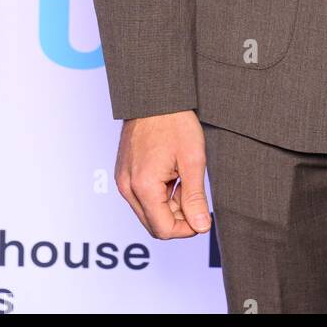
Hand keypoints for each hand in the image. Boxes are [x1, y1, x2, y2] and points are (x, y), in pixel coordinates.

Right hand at [115, 110, 211, 238]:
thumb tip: (201, 227)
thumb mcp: (193, 159)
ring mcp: (123, 180)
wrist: (154, 96)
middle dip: (178, 217)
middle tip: (195, 194)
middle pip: (154, 224)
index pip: (164, 229)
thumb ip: (195, 197)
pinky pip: (142, 196)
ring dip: (169, 205)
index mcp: (143, 186)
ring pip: (148, 211)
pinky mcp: (124, 173)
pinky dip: (159, 194)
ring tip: (184, 178)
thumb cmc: (175, 122)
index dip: (187, 229)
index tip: (203, 216)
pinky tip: (172, 174)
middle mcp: (127, 187)